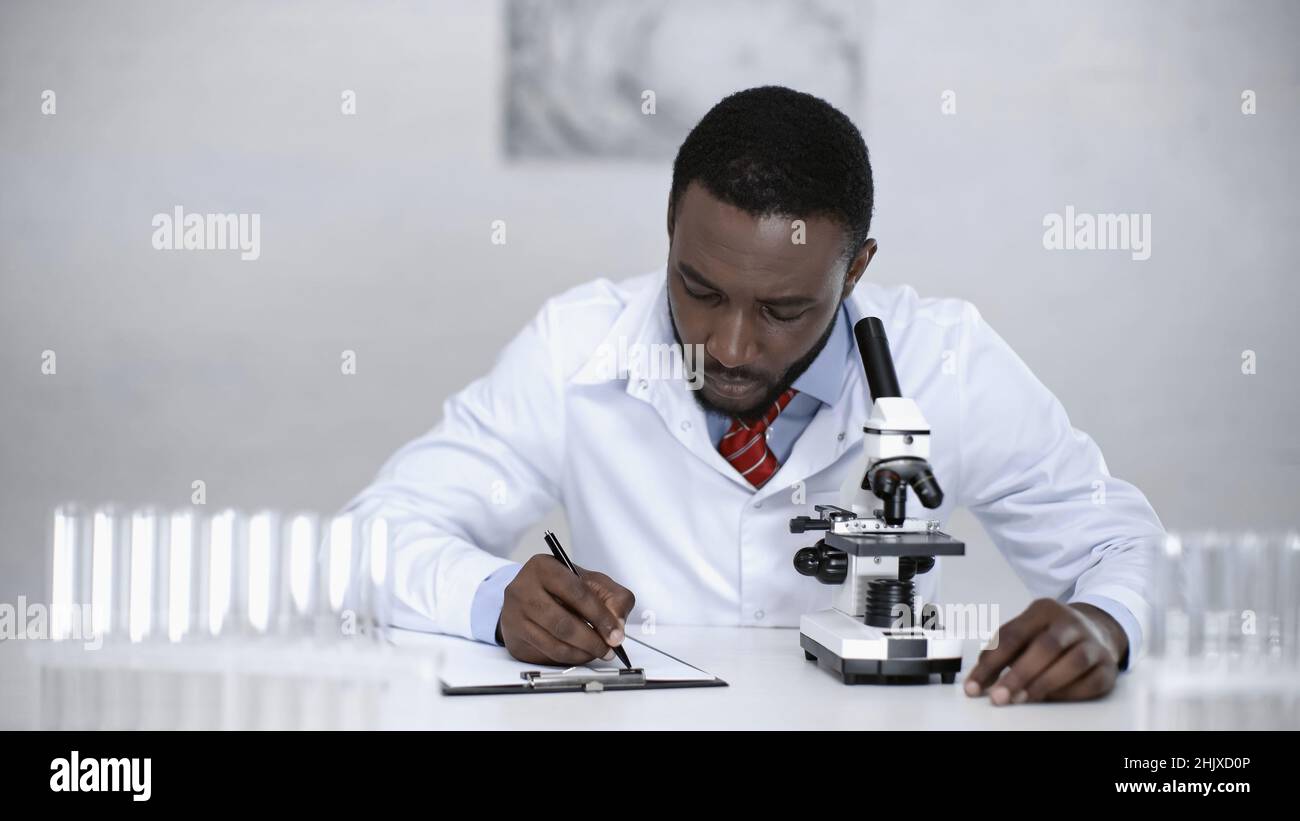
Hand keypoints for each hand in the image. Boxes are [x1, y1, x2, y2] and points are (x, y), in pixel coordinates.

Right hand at [496, 554, 635, 664]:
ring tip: (598, 652)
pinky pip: (546, 654)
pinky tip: (581, 653)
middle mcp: (523, 589)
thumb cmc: (562, 586)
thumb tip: (617, 625)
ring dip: (582, 653)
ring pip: (554, 643)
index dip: (600, 616)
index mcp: (544, 567)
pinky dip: (569, 658)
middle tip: (609, 648)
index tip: (616, 634)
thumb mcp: (591, 582)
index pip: (576, 593)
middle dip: (592, 640)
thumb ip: (613, 598)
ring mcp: (514, 615)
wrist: (529, 594)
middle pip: (562, 623)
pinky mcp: (514, 637)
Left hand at [964, 599, 1127, 704]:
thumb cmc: (1050, 634)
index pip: (1013, 635)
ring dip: (1044, 684)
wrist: (1096, 629)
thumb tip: (978, 681)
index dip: (990, 663)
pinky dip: (1070, 693)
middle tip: (999, 697)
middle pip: (1046, 647)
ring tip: (1021, 699)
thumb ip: (1000, 652)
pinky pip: (1091, 682)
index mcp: (1043, 610)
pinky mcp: (1108, 666)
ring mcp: (1094, 643)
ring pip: (1073, 662)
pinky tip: (1050, 699)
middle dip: (1019, 674)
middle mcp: (1071, 623)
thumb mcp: (1025, 631)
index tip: (974, 686)